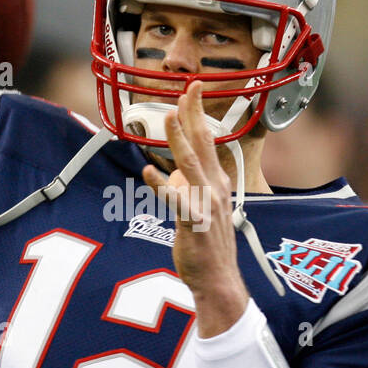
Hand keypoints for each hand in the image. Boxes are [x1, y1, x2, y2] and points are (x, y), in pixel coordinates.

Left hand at [141, 81, 248, 336]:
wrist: (219, 280)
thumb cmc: (208, 246)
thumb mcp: (201, 209)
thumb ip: (188, 188)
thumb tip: (169, 173)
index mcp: (217, 183)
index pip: (208, 141)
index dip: (199, 113)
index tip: (192, 88)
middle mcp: (214, 189)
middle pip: (202, 144)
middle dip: (193, 114)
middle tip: (187, 87)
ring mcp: (205, 205)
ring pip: (190, 165)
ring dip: (179, 139)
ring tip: (170, 115)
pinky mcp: (192, 224)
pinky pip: (175, 201)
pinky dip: (162, 186)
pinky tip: (148, 172)